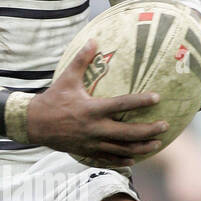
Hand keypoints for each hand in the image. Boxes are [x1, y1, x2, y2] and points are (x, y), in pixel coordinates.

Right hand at [27, 39, 168, 166]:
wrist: (35, 124)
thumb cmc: (52, 99)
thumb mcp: (67, 78)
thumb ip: (82, 59)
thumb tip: (93, 40)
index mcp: (92, 109)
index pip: (122, 105)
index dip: (141, 101)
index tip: (157, 98)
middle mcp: (95, 128)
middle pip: (128, 133)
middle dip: (149, 130)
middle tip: (165, 126)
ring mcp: (92, 143)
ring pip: (122, 149)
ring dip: (142, 147)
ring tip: (157, 144)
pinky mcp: (87, 151)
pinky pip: (109, 159)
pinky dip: (123, 160)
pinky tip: (135, 158)